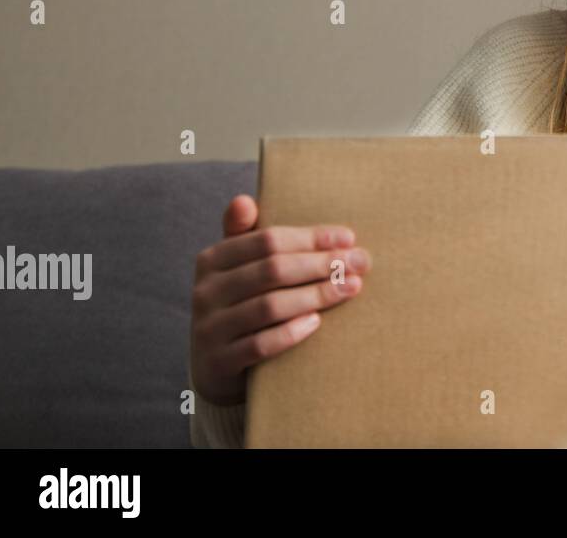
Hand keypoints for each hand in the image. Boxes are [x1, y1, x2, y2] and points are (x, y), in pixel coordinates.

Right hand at [189, 194, 371, 405]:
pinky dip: (291, 332)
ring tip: (350, 288)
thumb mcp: (237, 269)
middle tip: (360, 263)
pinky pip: (259, 345)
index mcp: (212, 259)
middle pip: (273, 270)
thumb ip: (245, 236)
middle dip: (322, 264)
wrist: (214, 367)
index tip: (349, 239)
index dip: (311, 238)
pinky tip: (317, 323)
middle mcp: (206, 291)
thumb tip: (245, 200)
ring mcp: (209, 328)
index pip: (268, 240)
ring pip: (269, 306)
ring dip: (316, 296)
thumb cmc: (239, 305)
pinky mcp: (218, 362)